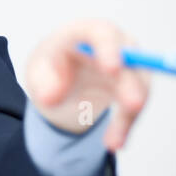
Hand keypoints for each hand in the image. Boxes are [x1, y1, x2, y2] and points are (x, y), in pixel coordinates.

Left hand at [26, 18, 150, 151]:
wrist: (59, 78)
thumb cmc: (49, 67)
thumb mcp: (37, 72)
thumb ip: (43, 82)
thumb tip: (50, 98)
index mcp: (85, 32)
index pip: (102, 34)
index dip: (110, 50)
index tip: (112, 69)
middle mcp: (114, 45)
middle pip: (130, 61)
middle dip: (132, 84)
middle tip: (133, 106)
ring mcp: (128, 66)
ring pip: (138, 88)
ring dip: (128, 116)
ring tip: (113, 142)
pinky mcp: (132, 88)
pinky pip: (133, 107)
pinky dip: (125, 126)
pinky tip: (114, 142)